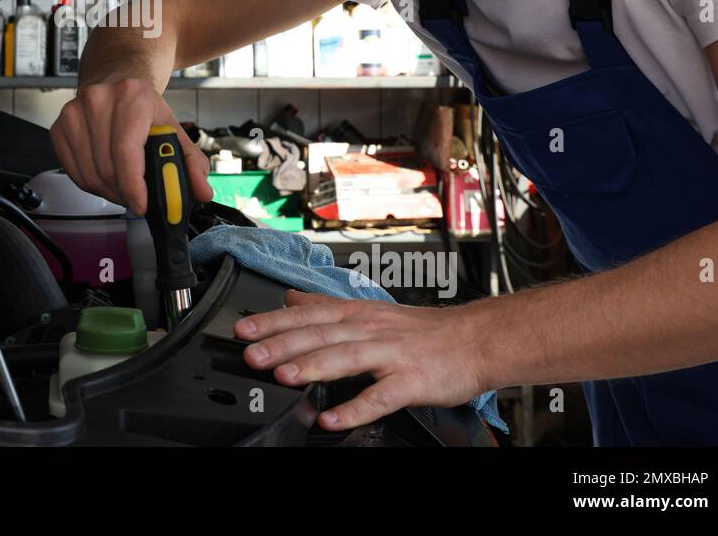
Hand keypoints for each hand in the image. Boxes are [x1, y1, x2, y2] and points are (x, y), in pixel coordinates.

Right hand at [50, 77, 212, 214]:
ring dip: (109, 191)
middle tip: (138, 199)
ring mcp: (74, 112)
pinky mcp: (60, 126)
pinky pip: (73, 172)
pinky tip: (105, 177)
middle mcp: (98, 100)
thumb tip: (202, 191)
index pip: (126, 151)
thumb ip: (191, 161)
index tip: (143, 205)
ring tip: (124, 187)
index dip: (133, 186)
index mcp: (131, 97)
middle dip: (125, 193)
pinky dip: (91, 184)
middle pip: (108, 168)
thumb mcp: (172, 126)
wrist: (116, 76)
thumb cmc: (142, 104)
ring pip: (90, 174)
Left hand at [235, 289, 489, 431]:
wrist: (475, 341)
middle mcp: (369, 330)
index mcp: (357, 314)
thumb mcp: (370, 309)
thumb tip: (292, 298)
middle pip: (320, 335)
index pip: (307, 315)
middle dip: (282, 343)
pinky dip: (355, 408)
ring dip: (312, 366)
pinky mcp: (411, 381)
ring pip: (346, 358)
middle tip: (250, 354)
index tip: (242, 329)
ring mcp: (390, 355)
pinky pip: (379, 397)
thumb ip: (328, 306)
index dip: (273, 322)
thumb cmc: (423, 330)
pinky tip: (332, 419)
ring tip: (282, 376)